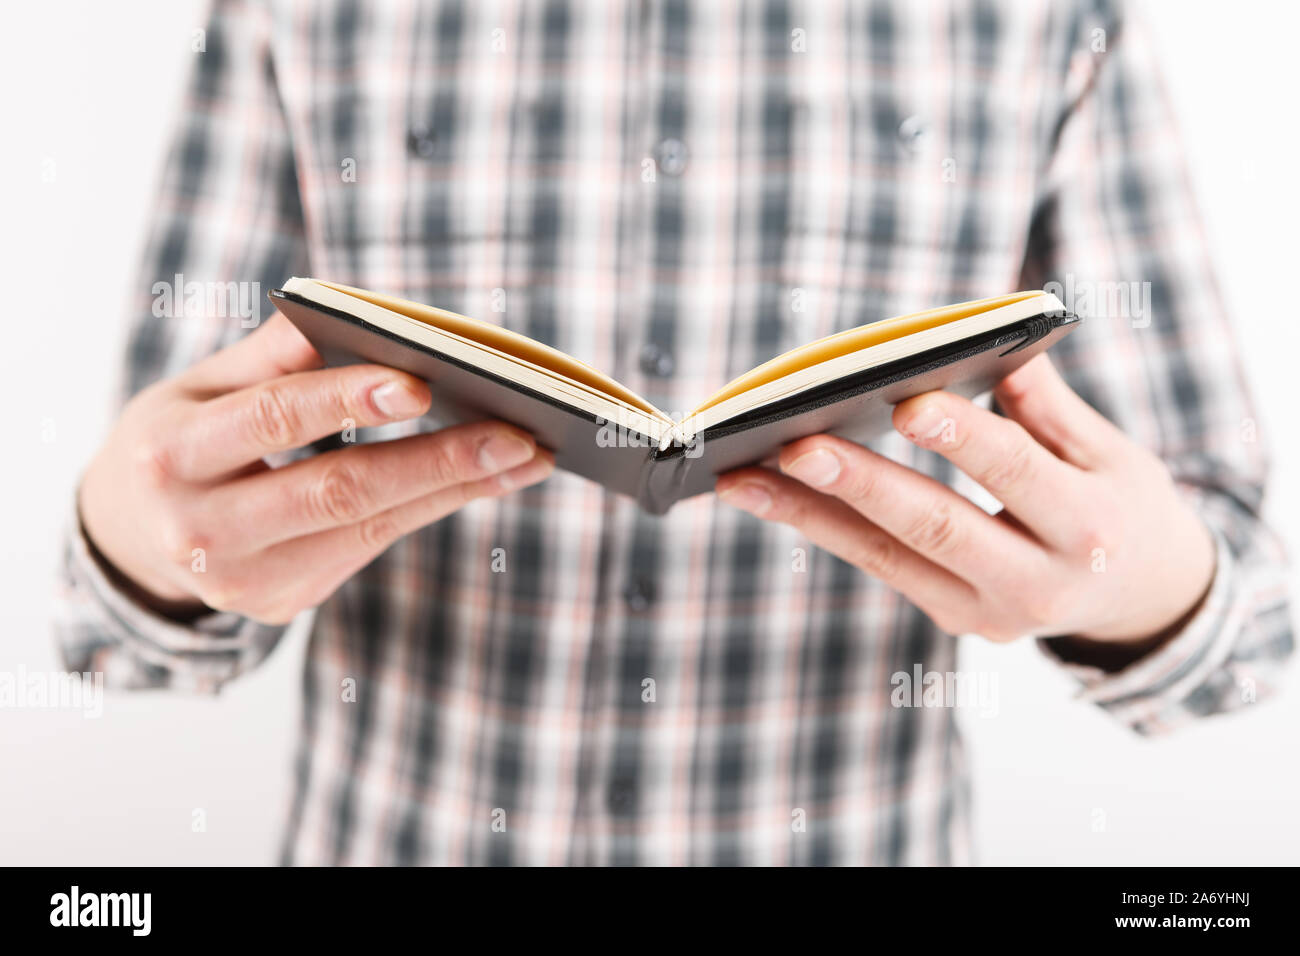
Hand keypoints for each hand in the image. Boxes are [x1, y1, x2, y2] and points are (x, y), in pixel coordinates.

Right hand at [79, 314, 553, 623]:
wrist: (130, 539)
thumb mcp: (197, 388)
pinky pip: (369, 548)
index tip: (423, 381)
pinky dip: (431, 509)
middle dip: (438, 462)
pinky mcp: (282, 603)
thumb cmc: (176, 441)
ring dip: (458, 490)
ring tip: (527, 457)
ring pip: (369, 528)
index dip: (347, 400)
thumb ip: (273, 356)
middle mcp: (203, 530)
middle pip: (339, 491)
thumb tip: (359, 313)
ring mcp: (245, 580)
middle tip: (520, 435)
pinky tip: (484, 480)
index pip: (273, 420)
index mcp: (172, 455)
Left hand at [715, 355, 1214, 648]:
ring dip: (807, 514)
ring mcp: (986, 612)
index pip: (1017, 472)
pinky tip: (769, 496)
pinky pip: (879, 566)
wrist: (1140, 601)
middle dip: (859, 485)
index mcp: (1087, 530)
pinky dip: (822, 528)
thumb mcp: (1113, 453)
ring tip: (741, 478)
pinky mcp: (951, 617)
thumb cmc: (1123, 507)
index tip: (908, 399)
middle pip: (934, 526)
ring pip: (885, 556)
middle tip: (793, 445)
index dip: (963, 437)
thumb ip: (1051, 409)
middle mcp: (1035, 583)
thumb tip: (995, 351)